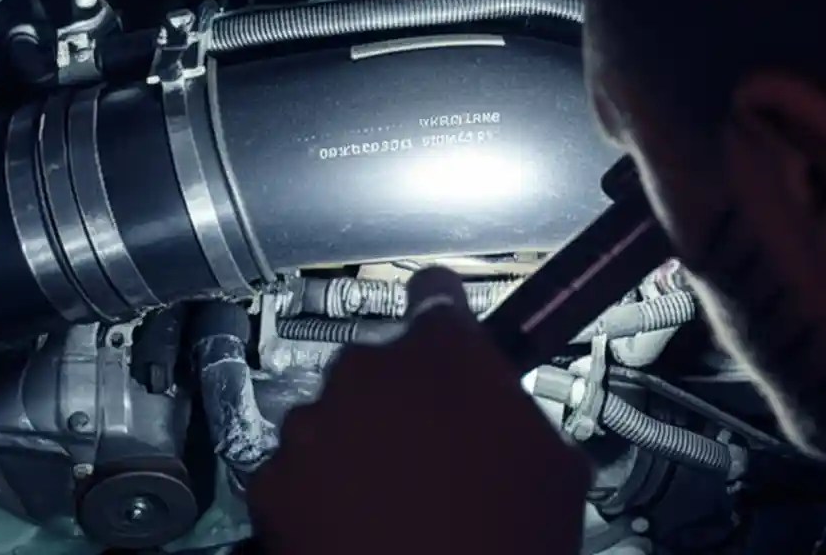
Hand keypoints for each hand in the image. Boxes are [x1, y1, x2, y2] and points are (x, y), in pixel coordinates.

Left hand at [250, 268, 591, 553]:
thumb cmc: (509, 541)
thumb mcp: (552, 467)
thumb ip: (519, 417)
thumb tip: (509, 424)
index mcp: (443, 354)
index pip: (434, 295)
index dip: (442, 314)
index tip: (444, 332)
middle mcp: (368, 371)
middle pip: (380, 365)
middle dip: (400, 399)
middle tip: (430, 455)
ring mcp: (312, 424)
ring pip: (334, 417)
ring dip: (356, 444)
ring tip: (389, 500)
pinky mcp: (273, 480)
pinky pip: (296, 471)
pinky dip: (315, 492)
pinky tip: (351, 526)